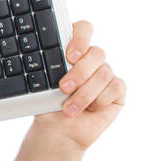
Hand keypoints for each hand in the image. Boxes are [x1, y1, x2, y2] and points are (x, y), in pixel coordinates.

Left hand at [31, 19, 125, 150]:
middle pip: (96, 52)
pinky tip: (89, 109)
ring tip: (69, 109)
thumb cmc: (49, 106)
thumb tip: (55, 62)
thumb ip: (52, 70)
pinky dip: (99, 100)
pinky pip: (115, 87)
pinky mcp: (117, 90)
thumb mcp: (44, 87)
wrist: (59, 131)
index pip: (84, 30)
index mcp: (72, 52)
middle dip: (79, 73)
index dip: (80, 38)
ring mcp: (106, 73)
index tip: (69, 56)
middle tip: (63, 88)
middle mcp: (91, 60)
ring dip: (84, 94)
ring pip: (104, 72)